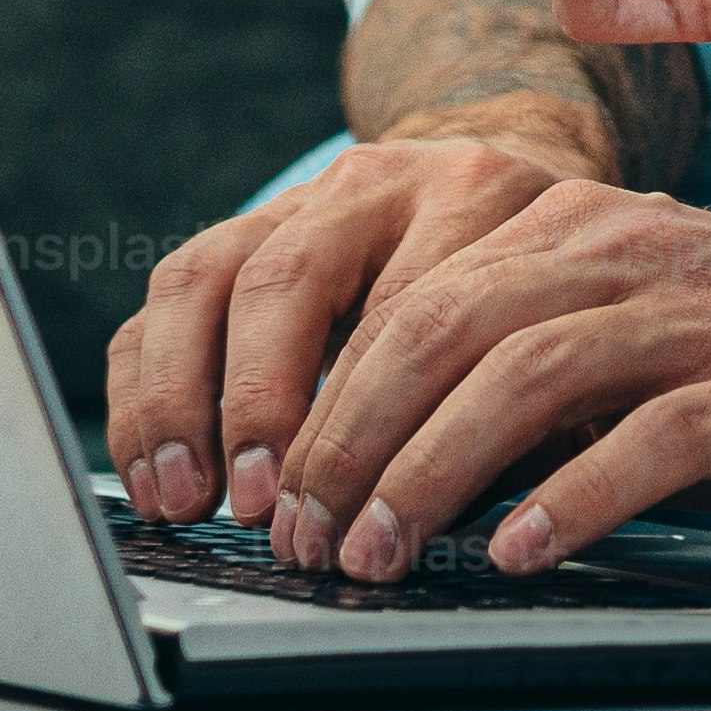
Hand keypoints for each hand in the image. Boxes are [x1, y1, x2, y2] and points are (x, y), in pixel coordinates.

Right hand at [102, 115, 599, 529]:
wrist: (513, 174)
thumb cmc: (545, 292)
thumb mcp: (565, 334)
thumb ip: (529, 417)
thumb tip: (478, 536)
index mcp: (476, 195)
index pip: (408, 311)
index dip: (373, 425)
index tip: (355, 521)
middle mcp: (377, 182)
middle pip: (290, 279)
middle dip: (257, 403)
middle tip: (252, 507)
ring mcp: (298, 199)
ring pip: (208, 275)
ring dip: (180, 398)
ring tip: (183, 499)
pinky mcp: (242, 230)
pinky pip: (168, 298)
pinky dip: (145, 386)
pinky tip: (149, 469)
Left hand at [274, 185, 710, 577]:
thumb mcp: (629, 342)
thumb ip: (520, 378)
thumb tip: (375, 470)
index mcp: (580, 229)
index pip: (417, 295)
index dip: (329, 395)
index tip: (282, 492)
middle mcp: (630, 251)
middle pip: (449, 322)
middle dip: (355, 436)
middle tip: (308, 534)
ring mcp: (704, 313)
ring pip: (532, 369)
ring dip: (436, 468)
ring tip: (384, 551)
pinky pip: (654, 435)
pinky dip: (573, 497)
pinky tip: (524, 552)